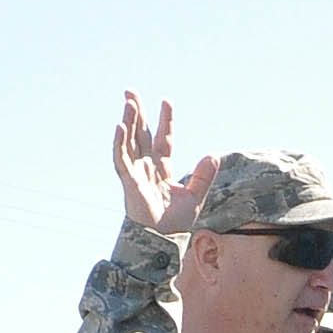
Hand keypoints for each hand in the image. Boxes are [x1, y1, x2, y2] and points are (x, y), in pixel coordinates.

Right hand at [113, 91, 217, 236]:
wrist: (163, 241)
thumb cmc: (175, 222)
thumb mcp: (195, 196)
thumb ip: (203, 176)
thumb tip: (213, 155)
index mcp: (163, 169)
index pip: (163, 140)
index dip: (165, 121)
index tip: (166, 101)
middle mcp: (147, 167)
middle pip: (141, 134)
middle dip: (137, 113)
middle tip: (130, 91)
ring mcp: (136, 173)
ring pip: (130, 142)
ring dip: (128, 122)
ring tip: (129, 102)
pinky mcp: (129, 182)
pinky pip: (122, 159)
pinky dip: (119, 143)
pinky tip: (119, 127)